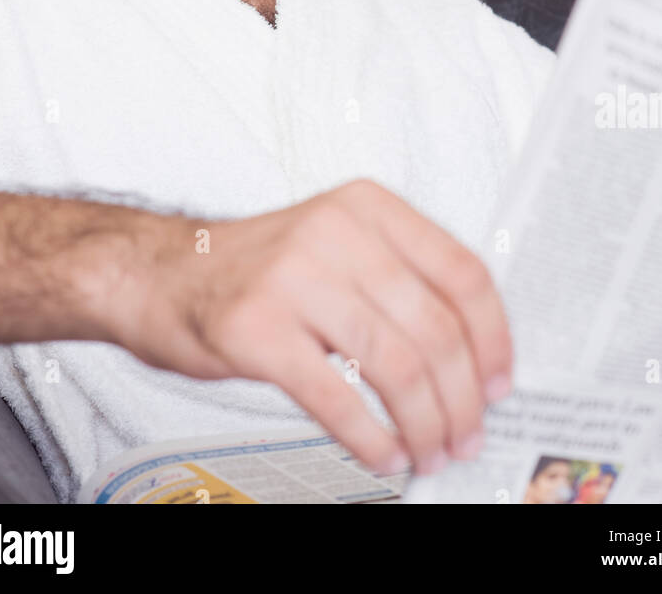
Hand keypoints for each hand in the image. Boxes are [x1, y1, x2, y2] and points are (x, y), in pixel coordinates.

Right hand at [104, 179, 512, 477]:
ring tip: (429, 452)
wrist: (162, 273)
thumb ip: (399, 281)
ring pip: (395, 364)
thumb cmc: (258, 268)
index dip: (492, 338)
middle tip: (466, 435)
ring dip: (423, 424)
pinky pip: (337, 395)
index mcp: (367, 206)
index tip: (499, 382)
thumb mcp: (336, 243)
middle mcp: (335, 231)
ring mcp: (293, 277)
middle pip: (434, 327)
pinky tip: (383, 455)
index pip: (461, 271)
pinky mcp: (257, 329)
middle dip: (462, 398)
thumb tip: (472, 359)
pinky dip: (371, 437)